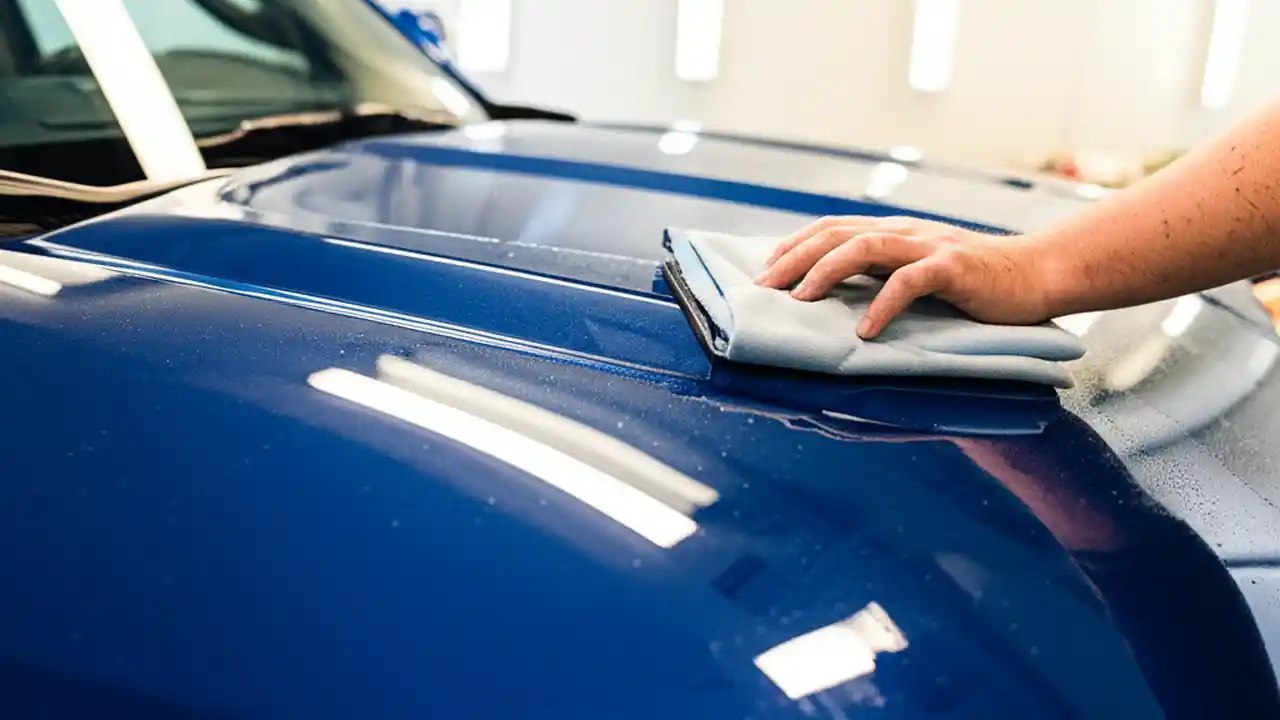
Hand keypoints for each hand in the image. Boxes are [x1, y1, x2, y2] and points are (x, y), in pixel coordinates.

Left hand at [753, 216, 1057, 338]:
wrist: (1039, 274)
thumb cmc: (977, 283)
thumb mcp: (921, 273)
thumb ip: (885, 275)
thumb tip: (838, 300)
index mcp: (894, 232)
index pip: (831, 228)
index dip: (794, 244)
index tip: (764, 270)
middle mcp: (904, 232)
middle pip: (836, 233)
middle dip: (794, 258)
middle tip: (764, 288)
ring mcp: (928, 246)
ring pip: (864, 246)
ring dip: (826, 271)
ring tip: (800, 300)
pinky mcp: (954, 268)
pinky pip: (910, 281)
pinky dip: (882, 305)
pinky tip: (864, 329)